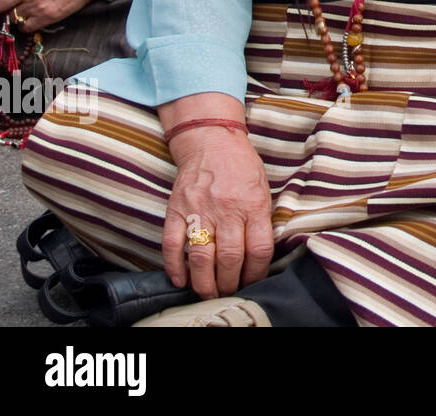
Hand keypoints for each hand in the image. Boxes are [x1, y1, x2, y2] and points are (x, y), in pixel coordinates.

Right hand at [162, 129, 273, 299]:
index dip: (256, 272)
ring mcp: (199, 210)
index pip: (259, 248)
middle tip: (229, 293)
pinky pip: (172, 244)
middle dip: (229, 283)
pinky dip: (174, 266)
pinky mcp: (176, 210)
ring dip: (204, 282)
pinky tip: (181, 280)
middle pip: (229, 257)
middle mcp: (227, 209)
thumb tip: (260, 255)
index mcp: (253, 204)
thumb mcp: (263, 188)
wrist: (211, 140)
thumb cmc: (241, 166)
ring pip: (201, 256)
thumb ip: (261, 219)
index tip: (252, 282)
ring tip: (208, 294)